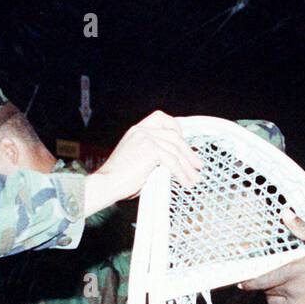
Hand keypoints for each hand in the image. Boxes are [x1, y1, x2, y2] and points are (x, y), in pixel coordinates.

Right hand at [84, 112, 201, 214]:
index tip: (185, 144)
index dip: (176, 129)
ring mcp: (146, 138)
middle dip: (188, 152)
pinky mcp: (150, 150)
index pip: (161, 118)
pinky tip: (185, 183)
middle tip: (198, 166)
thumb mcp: (137, 161)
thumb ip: (153, 156)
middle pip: (174, 136)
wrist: (106, 184)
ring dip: (187, 166)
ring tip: (194, 179)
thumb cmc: (119, 180)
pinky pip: (172, 162)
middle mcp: (142, 130)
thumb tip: (174, 164)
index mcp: (137, 130)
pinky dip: (181, 173)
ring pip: (175, 150)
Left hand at [240, 213, 304, 303]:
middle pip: (268, 293)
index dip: (250, 282)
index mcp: (294, 271)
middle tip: (276, 280)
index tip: (242, 282)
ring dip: (276, 298)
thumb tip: (286, 214)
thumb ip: (303, 229)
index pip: (263, 279)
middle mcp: (293, 291)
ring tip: (286, 290)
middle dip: (267, 287)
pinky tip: (299, 300)